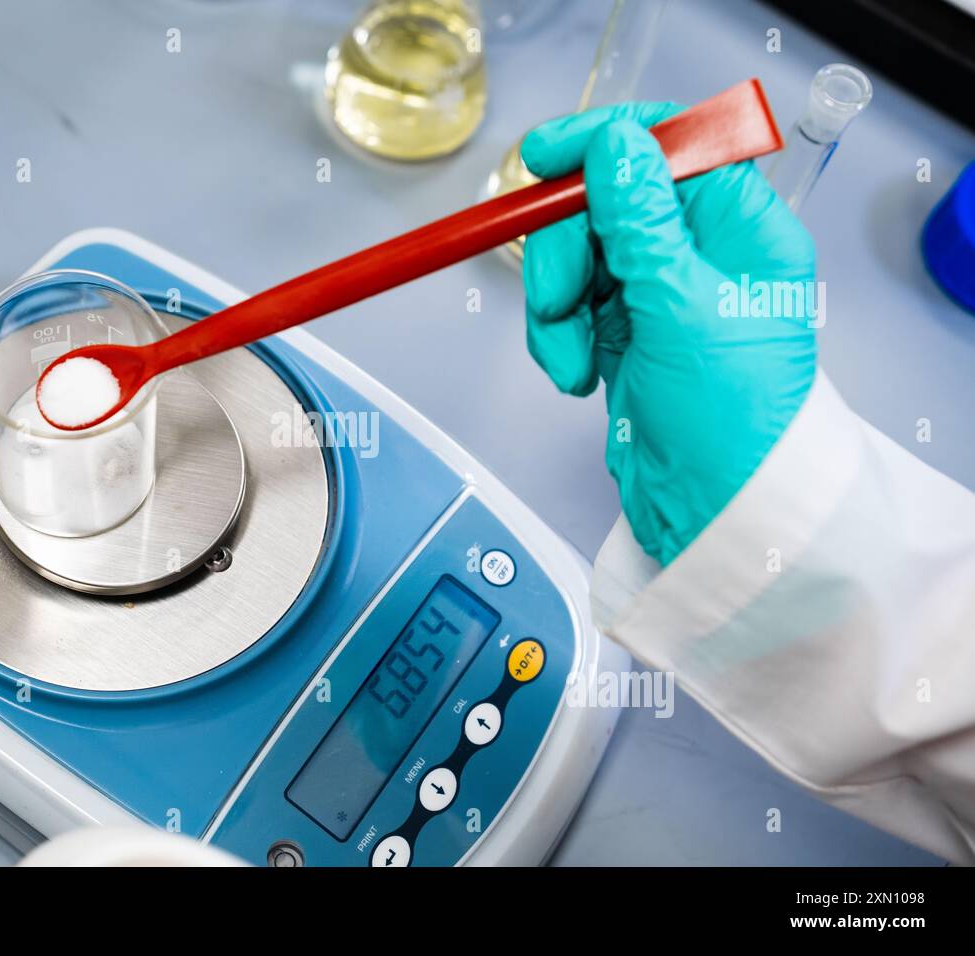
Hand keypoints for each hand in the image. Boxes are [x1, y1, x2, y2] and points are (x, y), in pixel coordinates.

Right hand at [520, 102, 818, 564]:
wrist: (712, 510)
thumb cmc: (729, 420)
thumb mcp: (680, 306)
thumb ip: (641, 220)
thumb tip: (615, 145)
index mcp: (739, 228)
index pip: (669, 145)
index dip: (603, 143)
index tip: (543, 158)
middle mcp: (699, 251)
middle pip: (603, 202)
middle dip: (565, 252)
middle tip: (557, 301)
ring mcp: (658, 290)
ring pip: (576, 255)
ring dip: (556, 305)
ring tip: (571, 358)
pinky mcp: (624, 330)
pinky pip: (568, 304)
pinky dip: (558, 335)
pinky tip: (577, 373)